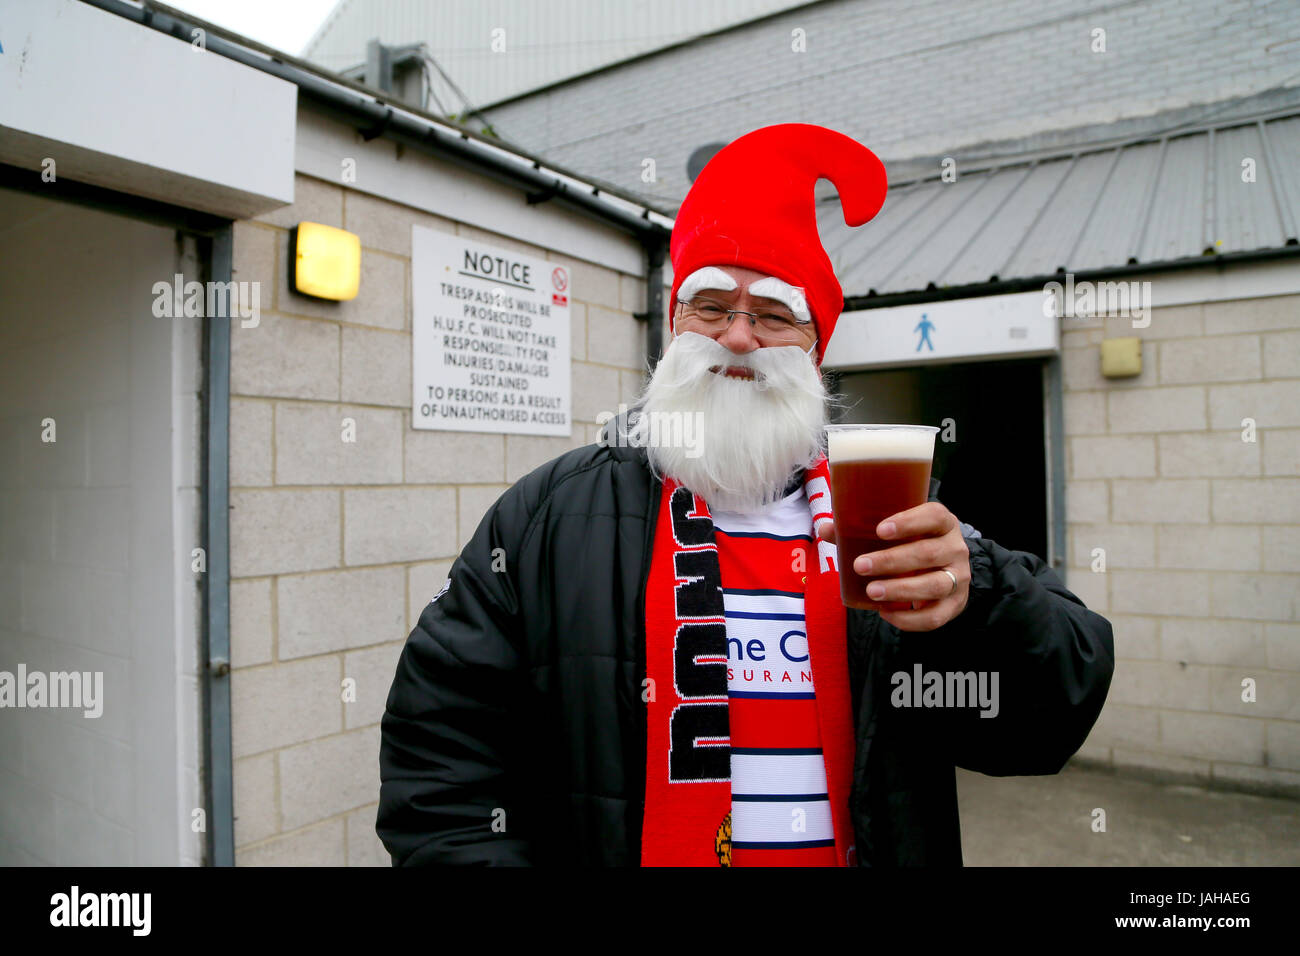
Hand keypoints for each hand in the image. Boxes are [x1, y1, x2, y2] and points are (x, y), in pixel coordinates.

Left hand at [817, 502, 970, 631]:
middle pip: (929, 554)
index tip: (880, 530)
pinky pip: (936, 617)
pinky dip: (910, 620)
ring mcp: (959, 577)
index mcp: (943, 522)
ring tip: (872, 591)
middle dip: (892, 561)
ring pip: (935, 585)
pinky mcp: (956, 604)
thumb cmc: (913, 542)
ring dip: (901, 590)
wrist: (946, 565)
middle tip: (861, 565)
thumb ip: (861, 529)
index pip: (933, 516)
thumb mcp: (896, 531)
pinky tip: (886, 614)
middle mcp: (956, 548)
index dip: (909, 522)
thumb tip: (826, 529)